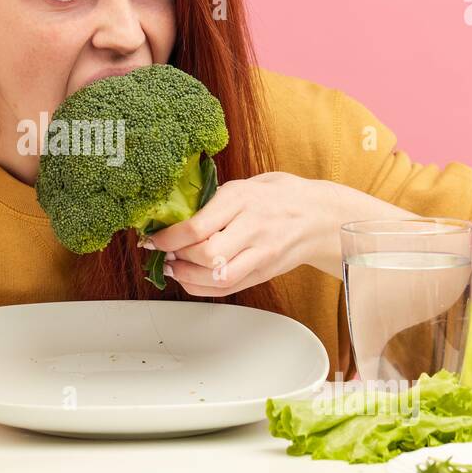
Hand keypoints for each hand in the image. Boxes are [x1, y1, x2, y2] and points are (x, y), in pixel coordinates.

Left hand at [142, 172, 355, 295]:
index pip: (196, 226)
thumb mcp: (246, 184)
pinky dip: (200, 287)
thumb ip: (214, 200)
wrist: (320, 216)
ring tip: (172, 266)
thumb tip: (173, 215)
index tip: (151, 238)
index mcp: (242, 199)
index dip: (166, 238)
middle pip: (205, 254)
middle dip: (176, 257)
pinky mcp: (264, 272)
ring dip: (186, 275)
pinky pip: (226, 288)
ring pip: (216, 276)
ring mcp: (260, 253)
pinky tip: (188, 277)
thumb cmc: (280, 195)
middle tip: (162, 252)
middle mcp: (252, 227)